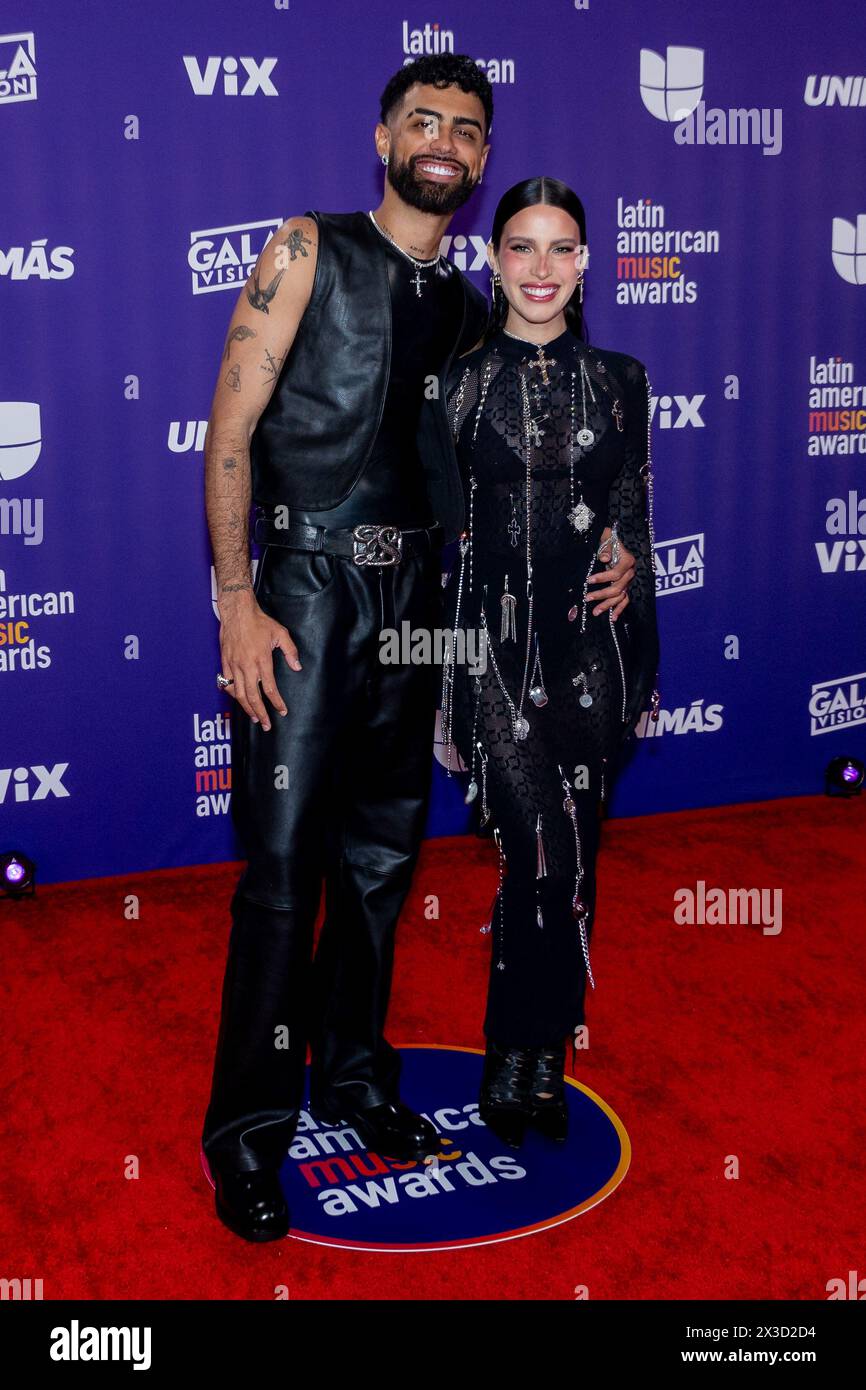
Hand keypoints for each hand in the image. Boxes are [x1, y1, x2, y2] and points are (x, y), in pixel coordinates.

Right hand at [217, 591, 299, 730]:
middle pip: (253, 697)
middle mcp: (247, 666)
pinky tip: (238, 699)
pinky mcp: (225, 662)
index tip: (282, 712)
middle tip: (266, 725)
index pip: (270, 688)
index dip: (276, 703)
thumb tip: (297, 667)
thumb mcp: (280, 633)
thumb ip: (291, 651)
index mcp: (262, 660)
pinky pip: (227, 683)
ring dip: (246, 708)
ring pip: (239, 693)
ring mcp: (234, 665)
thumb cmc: (259, 622)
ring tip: (254, 717)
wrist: (237, 612)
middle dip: (260, 713)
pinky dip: (232, 694)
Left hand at [587, 527, 634, 619]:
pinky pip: (625, 600)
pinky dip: (619, 609)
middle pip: (618, 588)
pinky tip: (612, 619)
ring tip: (595, 612)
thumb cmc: (609, 538)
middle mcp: (631, 572)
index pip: (616, 573)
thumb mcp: (606, 538)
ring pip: (620, 596)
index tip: (589, 580)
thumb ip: (606, 548)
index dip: (603, 578)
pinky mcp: (627, 587)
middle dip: (602, 594)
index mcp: (627, 560)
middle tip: (587, 598)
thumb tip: (604, 559)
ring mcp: (629, 581)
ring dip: (608, 605)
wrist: (617, 540)